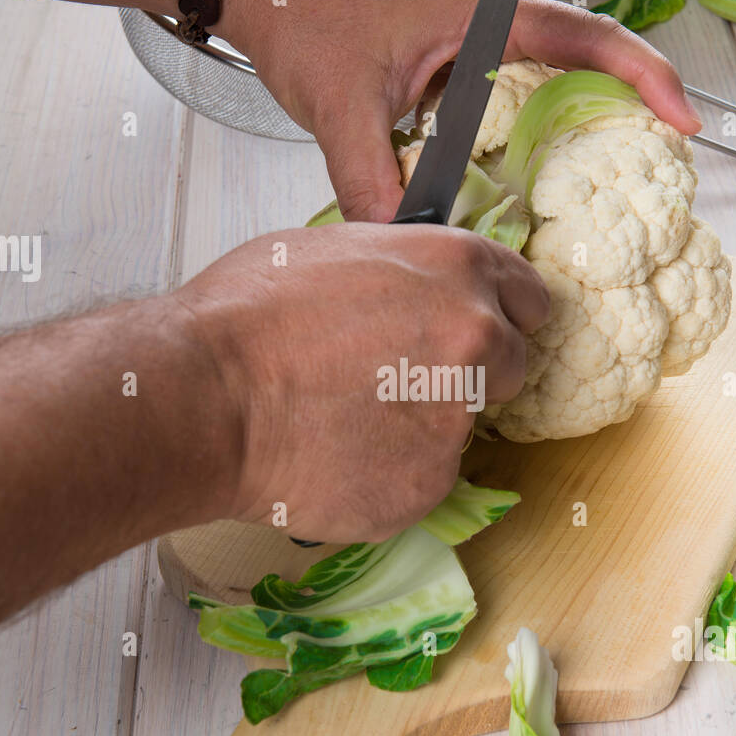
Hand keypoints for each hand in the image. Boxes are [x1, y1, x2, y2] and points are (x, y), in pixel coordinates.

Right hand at [175, 222, 549, 542]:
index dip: (498, 316)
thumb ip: (406, 276)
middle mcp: (476, 339)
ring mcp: (457, 417)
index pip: (529, 299)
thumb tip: (416, 294)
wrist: (207, 396)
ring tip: (341, 420)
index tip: (477, 333)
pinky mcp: (428, 484)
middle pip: (508, 366)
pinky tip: (334, 457)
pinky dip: (387, 475)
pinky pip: (421, 480)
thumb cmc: (250, 315)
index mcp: (459, 269)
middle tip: (395, 381)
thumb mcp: (341, 251)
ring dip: (418, 428)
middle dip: (465, 374)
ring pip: (458, 428)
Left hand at [223, 0, 701, 222]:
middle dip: (631, 101)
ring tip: (616, 177)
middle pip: (585, 54)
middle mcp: (484, 20)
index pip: (586, 36)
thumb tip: (403, 245)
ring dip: (583, 116)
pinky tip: (529, 178)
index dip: (645, 76)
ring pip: (548, 76)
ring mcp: (468, 38)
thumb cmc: (302, 13)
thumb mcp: (340, 106)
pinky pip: (507, 94)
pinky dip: (529, 129)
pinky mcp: (448, 60)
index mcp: (478, 12)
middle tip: (665, 159)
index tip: (683, 121)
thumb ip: (371, 179)